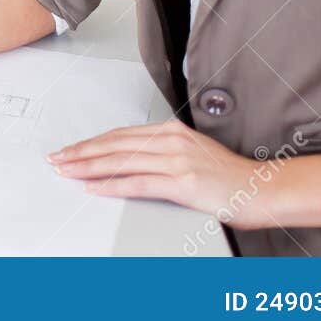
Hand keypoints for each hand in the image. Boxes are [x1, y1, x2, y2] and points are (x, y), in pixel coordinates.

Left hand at [47, 119, 282, 228]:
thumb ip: (162, 153)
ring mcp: (176, 160)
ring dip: (88, 167)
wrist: (262, 189)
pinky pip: (137, 183)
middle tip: (58, 158)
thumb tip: (131, 160)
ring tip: (67, 171)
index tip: (71, 149)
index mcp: (172, 131)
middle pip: (114, 145)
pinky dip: (111, 185)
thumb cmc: (229, 177)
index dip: (92, 143)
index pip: (120, 135)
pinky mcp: (182, 181)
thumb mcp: (192, 153)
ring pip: (120, 161)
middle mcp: (171, 140)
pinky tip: (94, 187)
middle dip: (81, 152)